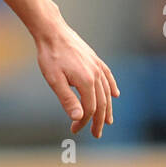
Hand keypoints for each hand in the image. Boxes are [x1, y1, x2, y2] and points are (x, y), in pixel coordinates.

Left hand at [36, 23, 118, 137]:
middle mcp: (96, 75)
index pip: (89, 109)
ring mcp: (97, 66)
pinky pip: (108, 77)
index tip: (74, 130)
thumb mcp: (54, 80)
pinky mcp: (95, 60)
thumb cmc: (50, 56)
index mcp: (86, 82)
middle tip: (96, 134)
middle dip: (99, 120)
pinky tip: (115, 95)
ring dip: (108, 108)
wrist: (52, 32)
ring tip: (108, 121)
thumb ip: (68, 99)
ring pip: (107, 92)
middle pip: (101, 103)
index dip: (83, 122)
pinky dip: (112, 87)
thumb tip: (79, 118)